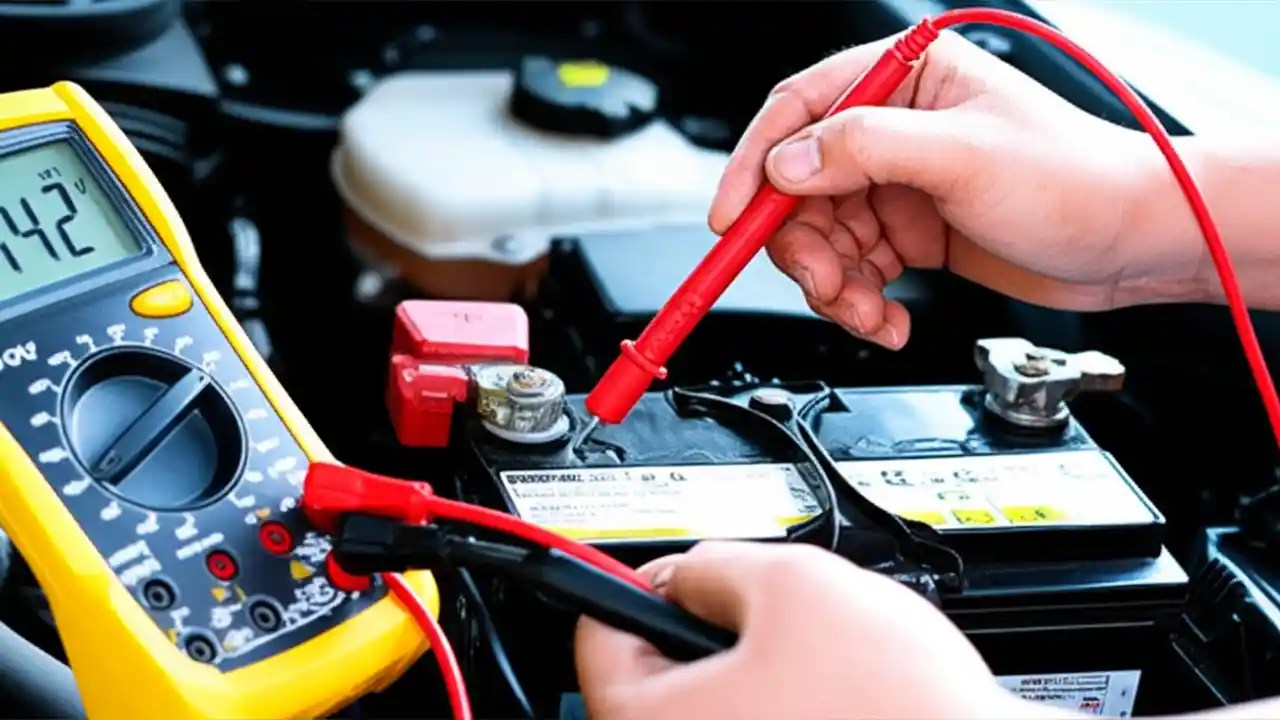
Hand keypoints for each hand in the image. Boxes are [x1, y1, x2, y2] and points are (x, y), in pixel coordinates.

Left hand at [574, 541, 1049, 719]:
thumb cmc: (895, 705)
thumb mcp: (793, 581)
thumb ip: (716, 561)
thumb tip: (690, 570)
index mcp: (651, 719)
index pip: (600, 633)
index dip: (644, 580)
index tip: (678, 570)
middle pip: (657, 671)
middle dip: (708, 624)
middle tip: (768, 609)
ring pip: (715, 697)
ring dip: (752, 662)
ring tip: (817, 654)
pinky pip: (758, 719)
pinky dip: (783, 698)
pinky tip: (835, 689)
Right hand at [710, 30, 1204, 348]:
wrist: (1130, 243)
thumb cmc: (1074, 179)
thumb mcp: (962, 156)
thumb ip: (864, 150)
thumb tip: (786, 165)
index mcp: (903, 79)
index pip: (799, 112)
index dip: (754, 167)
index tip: (730, 220)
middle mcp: (893, 128)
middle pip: (800, 189)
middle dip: (804, 247)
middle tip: (827, 285)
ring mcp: (898, 183)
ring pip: (823, 238)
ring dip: (836, 286)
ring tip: (871, 313)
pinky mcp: (909, 232)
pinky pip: (854, 269)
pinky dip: (862, 302)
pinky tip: (890, 318)